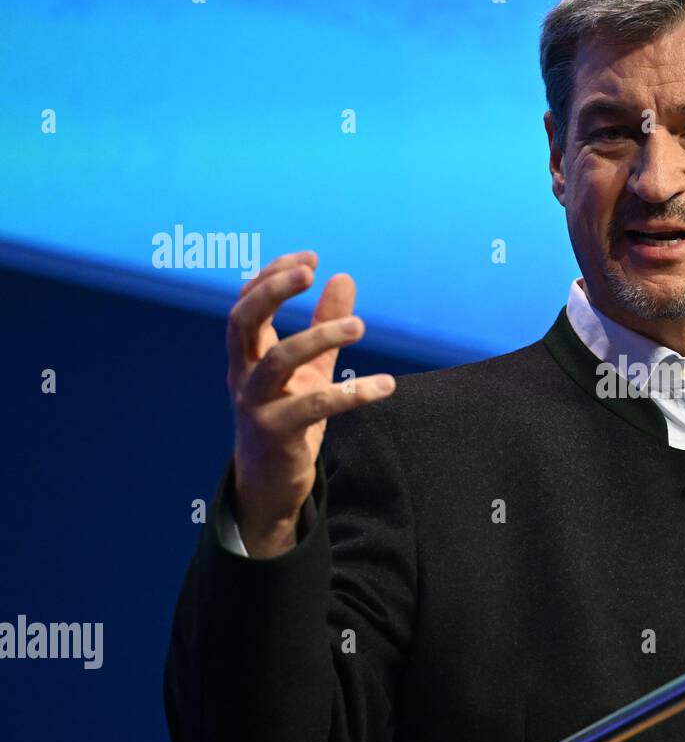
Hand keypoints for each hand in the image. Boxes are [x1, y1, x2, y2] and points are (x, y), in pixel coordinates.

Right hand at [226, 250, 394, 556]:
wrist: (271, 483)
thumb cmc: (289, 418)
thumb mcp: (311, 368)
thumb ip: (324, 324)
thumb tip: (343, 277)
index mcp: (247, 355)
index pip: (246, 302)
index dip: (271, 275)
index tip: (311, 258)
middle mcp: (242, 374)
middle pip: (242, 320)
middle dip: (272, 290)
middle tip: (310, 272)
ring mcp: (255, 404)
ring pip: (279, 361)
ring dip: (319, 337)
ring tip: (360, 326)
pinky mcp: (276, 433)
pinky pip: (314, 406)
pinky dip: (351, 393)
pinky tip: (385, 384)